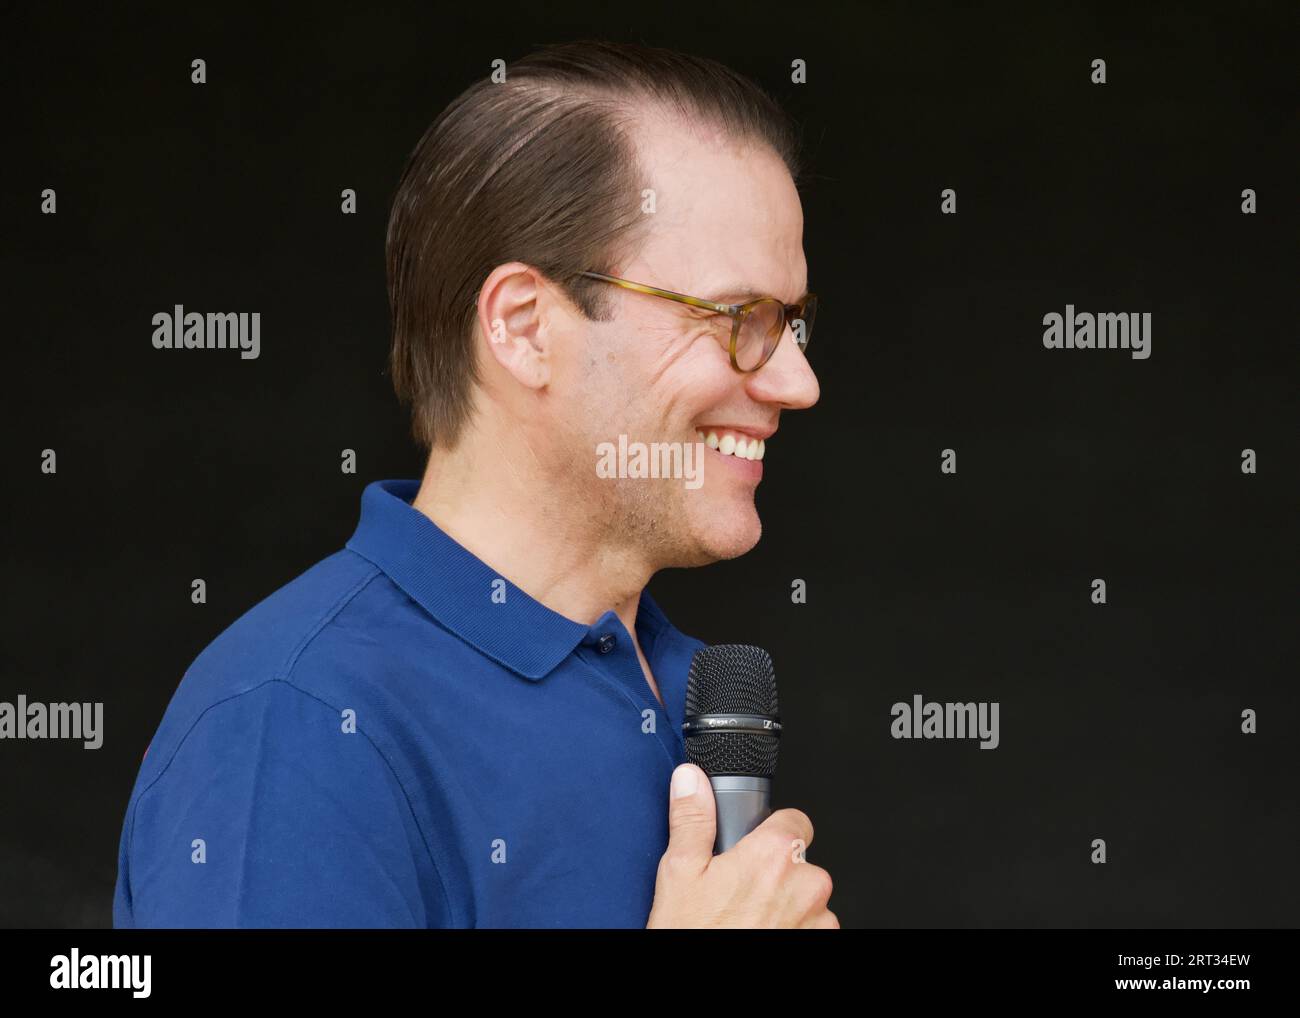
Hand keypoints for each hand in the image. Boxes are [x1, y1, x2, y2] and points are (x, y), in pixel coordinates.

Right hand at [645, 763, 837, 927]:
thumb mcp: (680, 873)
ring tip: (748, 921)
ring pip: (809, 899)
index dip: (773, 829)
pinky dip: (793, 932)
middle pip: (801, 862)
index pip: (795, 819)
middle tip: (739, 892)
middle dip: (776, 873)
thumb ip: (692, 819)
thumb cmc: (691, 935)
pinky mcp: (821, 946)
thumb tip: (691, 781)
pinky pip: (813, 929)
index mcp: (773, 855)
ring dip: (787, 906)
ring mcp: (818, 921)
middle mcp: (806, 885)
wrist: (699, 992)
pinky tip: (761, 937)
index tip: (754, 844)